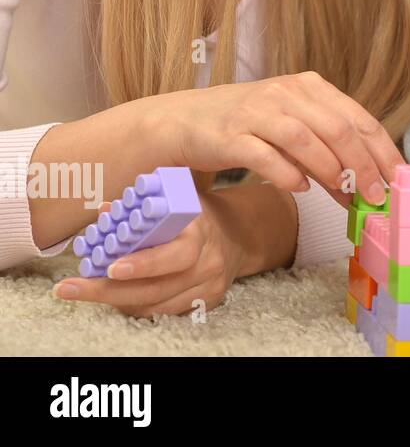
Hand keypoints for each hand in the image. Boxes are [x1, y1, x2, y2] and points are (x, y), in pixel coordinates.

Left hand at [52, 190, 243, 317]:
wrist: (238, 234)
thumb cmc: (196, 213)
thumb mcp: (175, 198)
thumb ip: (141, 206)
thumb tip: (103, 212)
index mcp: (201, 233)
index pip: (176, 254)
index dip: (144, 264)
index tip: (111, 267)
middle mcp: (209, 263)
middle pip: (157, 288)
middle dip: (108, 290)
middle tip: (70, 288)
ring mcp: (209, 286)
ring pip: (156, 306)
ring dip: (116, 300)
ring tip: (83, 290)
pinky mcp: (207, 302)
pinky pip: (163, 312)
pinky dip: (136, 306)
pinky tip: (115, 296)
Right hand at [149, 71, 399, 207]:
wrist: (185, 122)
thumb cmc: (249, 128)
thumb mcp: (294, 129)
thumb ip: (329, 151)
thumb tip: (367, 185)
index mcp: (310, 87)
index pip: (359, 119)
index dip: (383, 151)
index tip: (398, 180)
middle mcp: (286, 93)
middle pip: (338, 130)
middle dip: (363, 166)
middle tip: (375, 196)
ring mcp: (257, 111)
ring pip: (306, 140)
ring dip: (330, 171)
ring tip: (343, 195)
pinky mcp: (230, 134)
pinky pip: (266, 156)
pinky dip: (288, 175)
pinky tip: (300, 189)